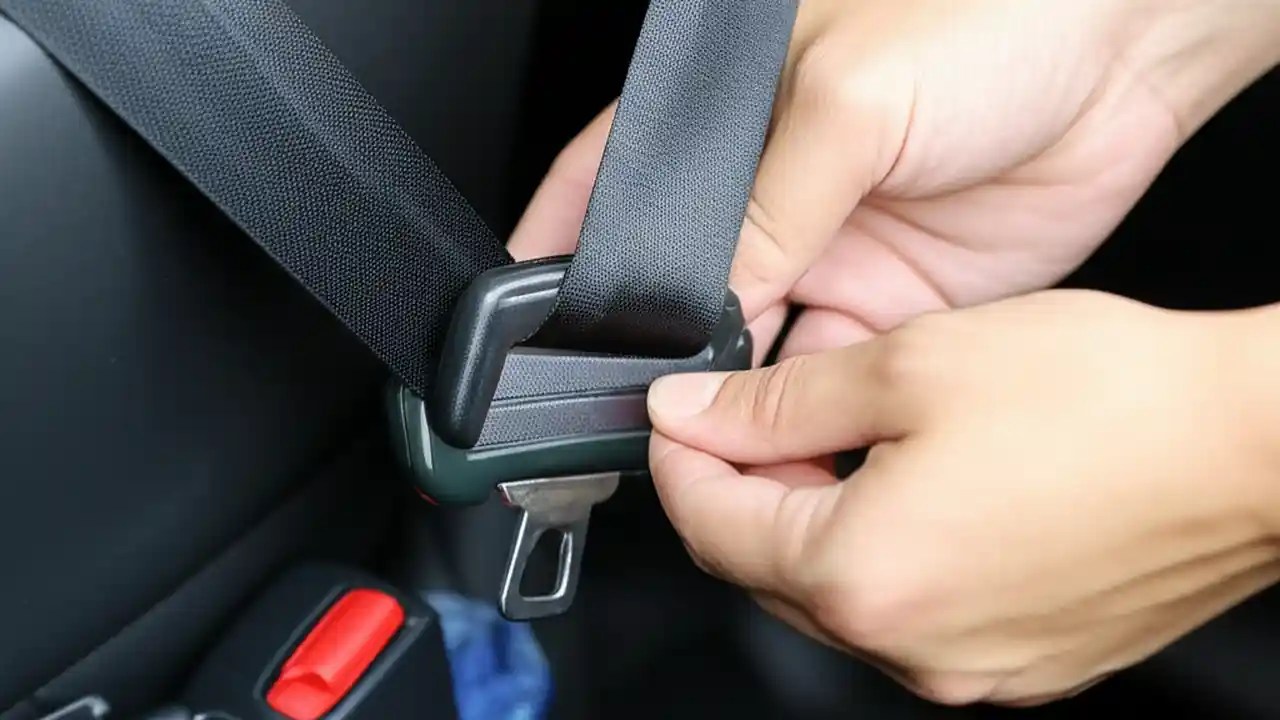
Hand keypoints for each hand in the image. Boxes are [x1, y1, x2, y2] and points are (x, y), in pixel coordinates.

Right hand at [510, 0, 1279, 360]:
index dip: (566, 256)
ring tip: (714, 420)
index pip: (612, 194)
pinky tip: (792, 425)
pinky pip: (829, 372)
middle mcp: (767, 196)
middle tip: (639, 399)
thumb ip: (769, 210)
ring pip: (748, 347)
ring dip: (731, 388)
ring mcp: (826, 253)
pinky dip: (807, 410)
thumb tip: (710, 311)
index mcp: (724, 122)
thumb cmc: (981, 21)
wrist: (1123, 52)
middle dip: (655, 348)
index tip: (535, 326)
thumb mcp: (847, 101)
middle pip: (677, 290)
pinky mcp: (890, 304)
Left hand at [645, 290, 1279, 705]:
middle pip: (766, 568)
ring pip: (839, 593)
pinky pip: (913, 613)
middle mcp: (908, 647)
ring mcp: (969, 669)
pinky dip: (889, 553)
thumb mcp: (908, 366)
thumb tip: (688, 413)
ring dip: (815, 521)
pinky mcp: (1021, 663)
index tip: (681, 411)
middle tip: (762, 414)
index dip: (679, 457)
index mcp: (861, 576)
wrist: (1251, 446)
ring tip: (852, 439)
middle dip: (744, 489)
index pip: (706, 524)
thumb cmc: (1104, 398)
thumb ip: (775, 401)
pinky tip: (922, 489)